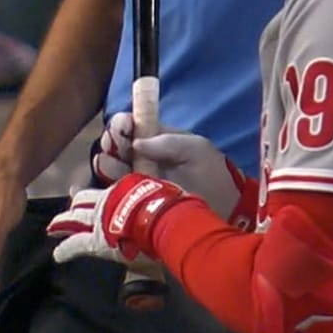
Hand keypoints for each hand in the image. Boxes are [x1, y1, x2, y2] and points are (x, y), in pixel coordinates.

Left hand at [46, 173, 197, 264]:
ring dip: (64, 224)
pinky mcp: (96, 240)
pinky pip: (76, 245)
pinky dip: (65, 250)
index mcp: (123, 191)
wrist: (163, 218)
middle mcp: (108, 203)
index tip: (79, 190)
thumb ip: (154, 183)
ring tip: (53, 229)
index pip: (104, 191)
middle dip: (74, 207)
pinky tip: (58, 256)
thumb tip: (149, 163)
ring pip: (75, 221)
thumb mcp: (160, 190)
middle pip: (84, 203)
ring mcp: (99, 221)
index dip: (93, 192)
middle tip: (67, 209)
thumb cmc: (168, 205)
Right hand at [92, 113, 254, 227]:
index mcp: (156, 137)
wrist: (225, 208)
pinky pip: (115, 192)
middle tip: (116, 148)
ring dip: (107, 164)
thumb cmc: (212, 173)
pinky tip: (112, 185)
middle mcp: (142, 156)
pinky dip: (108, 187)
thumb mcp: (195, 148)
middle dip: (111, 143)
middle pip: (115, 144)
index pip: (130, 124)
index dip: (122, 123)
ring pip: (110, 167)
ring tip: (114, 167)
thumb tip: (136, 143)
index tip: (123, 127)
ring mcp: (137, 179)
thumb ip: (167, 142)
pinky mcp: (136, 200)